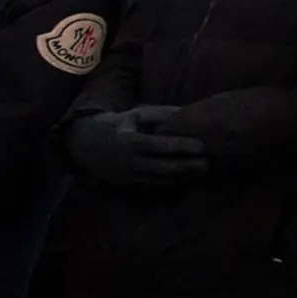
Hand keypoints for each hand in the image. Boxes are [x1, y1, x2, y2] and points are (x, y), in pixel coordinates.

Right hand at [65, 105, 207, 187]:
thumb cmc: (119, 125)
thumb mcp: (136, 114)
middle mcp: (130, 162)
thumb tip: (187, 111)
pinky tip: (187, 178)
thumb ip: (161, 113)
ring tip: (202, 171)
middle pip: (164, 167)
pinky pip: (154, 187)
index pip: (161, 146)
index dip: (182, 146)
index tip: (202, 146)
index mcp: (131, 142)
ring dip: (183, 177)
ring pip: (161, 180)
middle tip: (209, 162)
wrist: (87, 146)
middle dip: (188, 166)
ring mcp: (129, 177)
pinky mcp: (129, 186)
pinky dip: (171, 183)